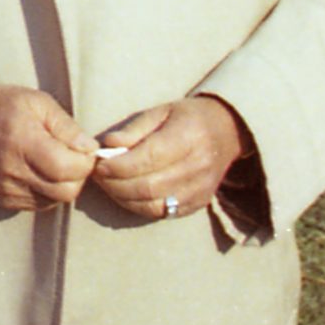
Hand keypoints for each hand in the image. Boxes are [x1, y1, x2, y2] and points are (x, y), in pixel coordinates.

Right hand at [0, 83, 98, 212]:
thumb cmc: (6, 106)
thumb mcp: (39, 102)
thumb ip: (67, 126)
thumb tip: (90, 148)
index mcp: (23, 141)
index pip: (66, 168)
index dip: (85, 161)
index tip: (86, 148)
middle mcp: (13, 170)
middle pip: (65, 191)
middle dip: (79, 175)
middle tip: (75, 156)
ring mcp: (7, 189)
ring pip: (56, 200)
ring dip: (65, 184)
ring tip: (58, 161)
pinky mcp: (5, 199)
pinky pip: (41, 204)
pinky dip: (50, 191)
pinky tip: (44, 171)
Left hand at [89, 97, 245, 220]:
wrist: (226, 132)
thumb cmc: (187, 118)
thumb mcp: (161, 111)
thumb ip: (134, 129)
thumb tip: (107, 145)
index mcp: (189, 136)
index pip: (149, 158)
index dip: (120, 165)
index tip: (99, 163)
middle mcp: (198, 166)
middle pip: (149, 185)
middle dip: (116, 183)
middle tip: (98, 174)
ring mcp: (200, 189)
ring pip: (153, 204)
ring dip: (123, 197)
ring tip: (108, 184)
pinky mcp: (197, 204)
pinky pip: (161, 213)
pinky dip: (138, 206)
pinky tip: (125, 194)